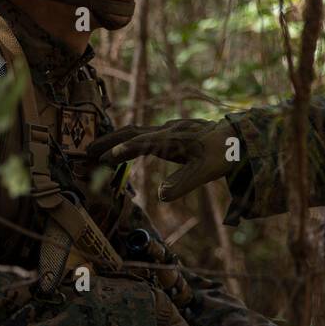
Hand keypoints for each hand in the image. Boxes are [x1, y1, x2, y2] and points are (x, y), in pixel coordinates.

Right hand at [88, 119, 232, 201]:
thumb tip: (161, 196)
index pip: (141, 142)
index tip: (103, 159)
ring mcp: (169, 130)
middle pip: (132, 132)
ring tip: (98, 153)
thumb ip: (183, 183)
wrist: (237, 137)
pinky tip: (123, 151)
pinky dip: (128, 141)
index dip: (122, 151)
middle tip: (87, 152)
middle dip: (109, 141)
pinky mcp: (171, 132)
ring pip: (136, 132)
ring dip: (116, 141)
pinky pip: (144, 135)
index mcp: (173, 138)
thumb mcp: (205, 172)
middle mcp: (167, 130)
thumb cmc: (222, 154)